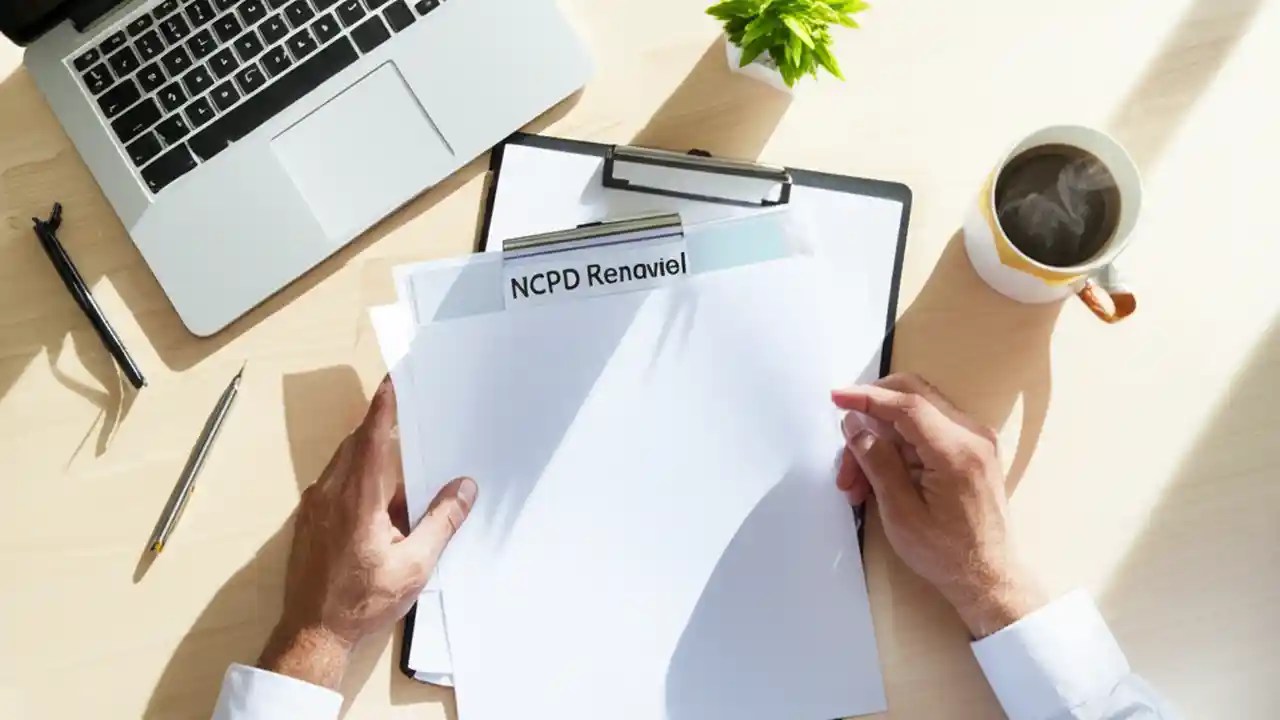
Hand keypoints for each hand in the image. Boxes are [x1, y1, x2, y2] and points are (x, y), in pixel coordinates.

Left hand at [259, 377, 477, 688]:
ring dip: (371, 460)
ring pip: (345, 465)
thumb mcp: (415, 566)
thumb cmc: (362, 602)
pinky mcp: (307, 520)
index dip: (385, 406)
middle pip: (358, 445)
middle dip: (382, 429)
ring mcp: (314, 506)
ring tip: (400, 475)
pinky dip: (357, 480)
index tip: (393, 380)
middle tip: (409, 417)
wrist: (312, 632)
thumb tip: (463, 488)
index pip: (373, 438)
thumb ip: (441, 522)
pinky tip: (378, 505)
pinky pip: (335, 485)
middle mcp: (331, 494)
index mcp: (358, 499)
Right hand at [832, 373, 1044, 637]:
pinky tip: (878, 477)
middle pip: (913, 396)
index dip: (868, 397)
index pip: (907, 405)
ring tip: (856, 482)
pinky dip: (898, 446)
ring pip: (914, 416)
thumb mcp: (901, 513)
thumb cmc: (946, 554)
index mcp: (957, 452)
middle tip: (847, 449)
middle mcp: (972, 436)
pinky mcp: (971, 449)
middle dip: (871, 416)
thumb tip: (855, 423)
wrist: (988, 576)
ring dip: (881, 438)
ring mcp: (975, 440)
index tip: (836, 397)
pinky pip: (926, 431)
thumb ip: (877, 461)